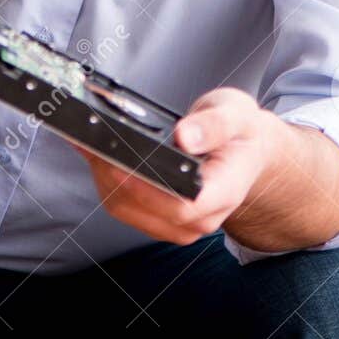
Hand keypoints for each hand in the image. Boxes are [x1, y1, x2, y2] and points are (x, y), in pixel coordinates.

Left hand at [83, 87, 273, 245]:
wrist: (245, 151)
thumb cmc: (240, 134)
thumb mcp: (237, 115)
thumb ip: (215, 124)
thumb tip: (185, 136)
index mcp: (224, 192)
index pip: (181, 206)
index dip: (146, 190)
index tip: (119, 164)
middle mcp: (201, 216)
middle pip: (145, 209)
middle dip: (114, 176)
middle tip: (96, 142)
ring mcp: (180, 223)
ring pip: (127, 210)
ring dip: (105, 178)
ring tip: (94, 145)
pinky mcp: (160, 218)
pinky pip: (124, 206)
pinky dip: (106, 180)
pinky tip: (98, 156)